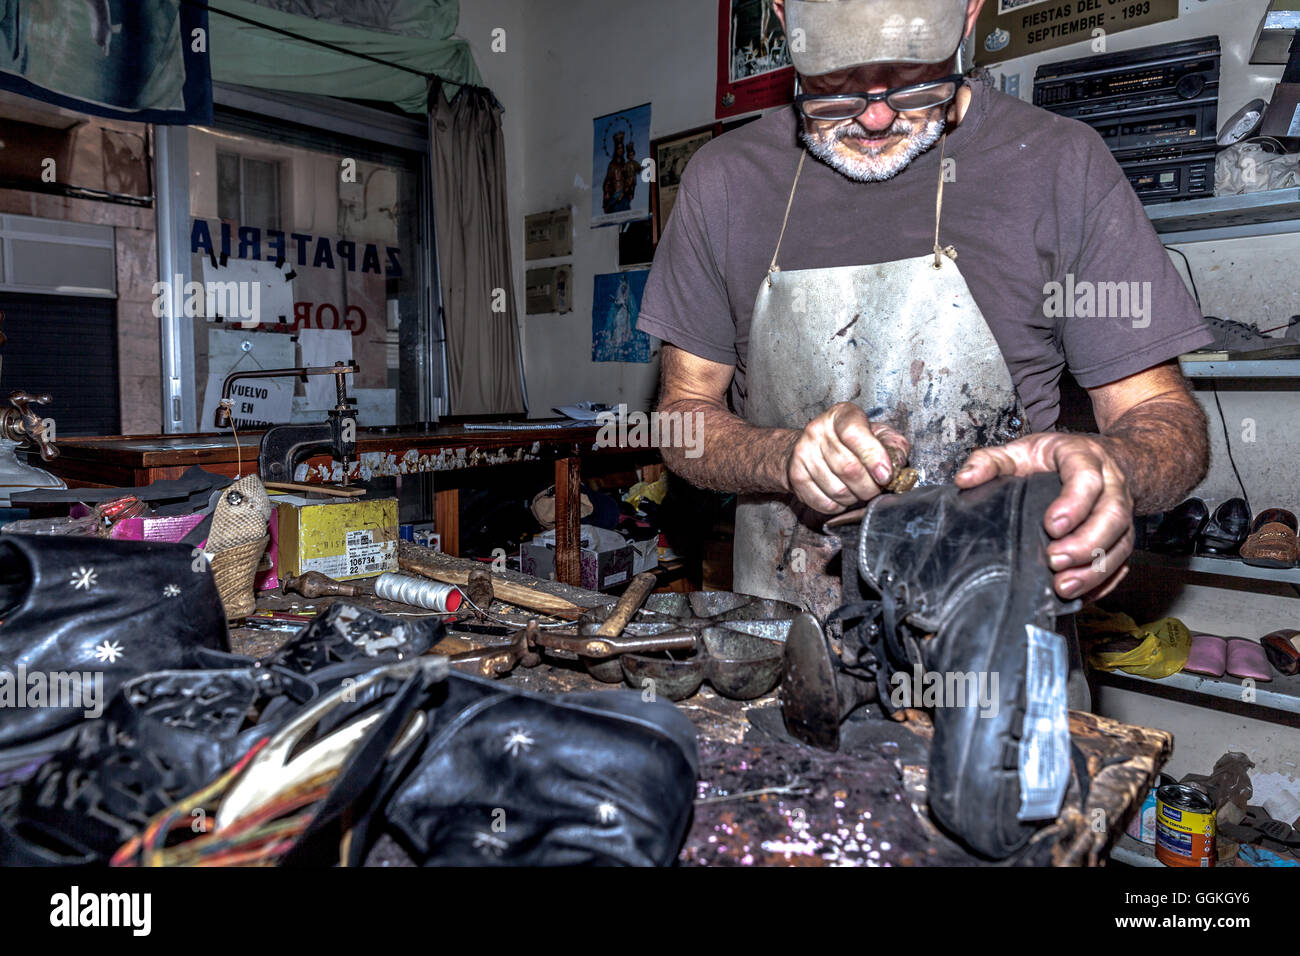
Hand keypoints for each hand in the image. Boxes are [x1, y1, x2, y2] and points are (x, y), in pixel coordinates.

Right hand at [786, 403, 910, 513]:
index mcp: (842, 415)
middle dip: (869, 487)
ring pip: (838, 490)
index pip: (854, 434)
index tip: (885, 476)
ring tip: (858, 491)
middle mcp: (818, 430)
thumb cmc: (852, 442)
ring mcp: (803, 453)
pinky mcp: (795, 475)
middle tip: (876, 488)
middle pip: (848, 468)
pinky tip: (843, 496)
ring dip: (855, 498)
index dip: (873, 458)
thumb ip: (894, 446)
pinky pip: (824, 503)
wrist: (812, 447)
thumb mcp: (878, 434)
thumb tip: (897, 465)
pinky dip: (839, 507)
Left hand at [954, 433, 1134, 600]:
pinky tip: (1082, 595)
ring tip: (1064, 587)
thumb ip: (991, 460)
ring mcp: (1122, 511)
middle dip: (1086, 544)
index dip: (1074, 504)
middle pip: (1113, 516)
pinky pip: (1124, 561)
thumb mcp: (1023, 449)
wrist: (1107, 456)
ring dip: (1095, 570)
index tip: (1051, 526)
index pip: (1087, 479)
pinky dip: (1106, 581)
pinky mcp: (1123, 535)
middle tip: (1054, 561)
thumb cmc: (1058, 456)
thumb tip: (963, 480)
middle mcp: (1111, 485)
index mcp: (1085, 458)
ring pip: (1122, 543)